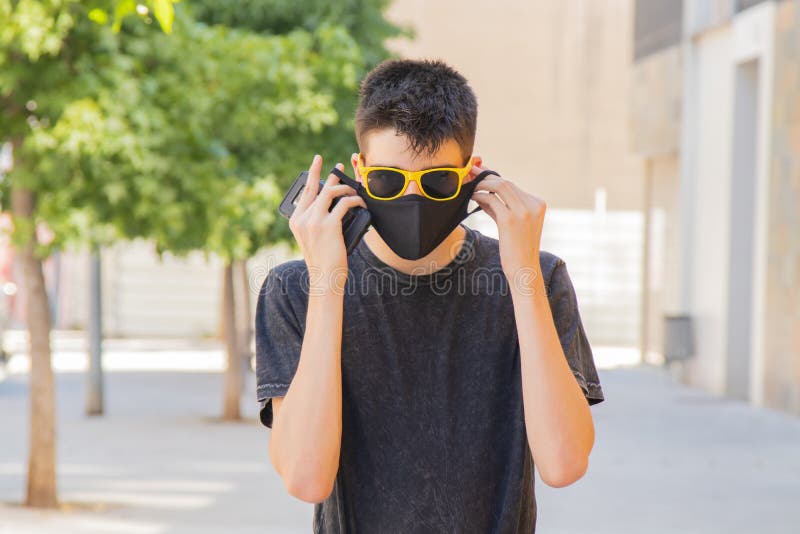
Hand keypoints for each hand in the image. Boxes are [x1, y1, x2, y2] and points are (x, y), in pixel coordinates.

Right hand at [288, 154, 366, 290]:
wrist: (324, 277)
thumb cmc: (323, 260)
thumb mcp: (311, 239)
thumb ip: (315, 222)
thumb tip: (332, 205)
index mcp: (296, 220)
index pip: (305, 192)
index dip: (312, 174)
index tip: (317, 161)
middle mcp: (302, 218)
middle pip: (317, 187)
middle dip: (329, 173)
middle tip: (339, 165)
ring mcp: (314, 221)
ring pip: (331, 193)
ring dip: (346, 188)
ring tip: (356, 190)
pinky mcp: (329, 225)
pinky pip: (345, 204)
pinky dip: (355, 200)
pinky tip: (361, 202)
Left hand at [469, 164, 545, 282]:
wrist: (524, 269)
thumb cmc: (517, 249)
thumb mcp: (514, 224)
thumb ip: (502, 207)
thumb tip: (484, 193)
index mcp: (538, 204)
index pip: (512, 186)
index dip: (494, 178)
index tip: (480, 173)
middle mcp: (533, 204)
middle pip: (505, 183)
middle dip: (485, 176)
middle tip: (470, 173)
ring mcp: (523, 211)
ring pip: (499, 186)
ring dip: (481, 183)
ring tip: (469, 185)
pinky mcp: (510, 219)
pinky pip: (491, 199)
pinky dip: (479, 196)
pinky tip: (472, 197)